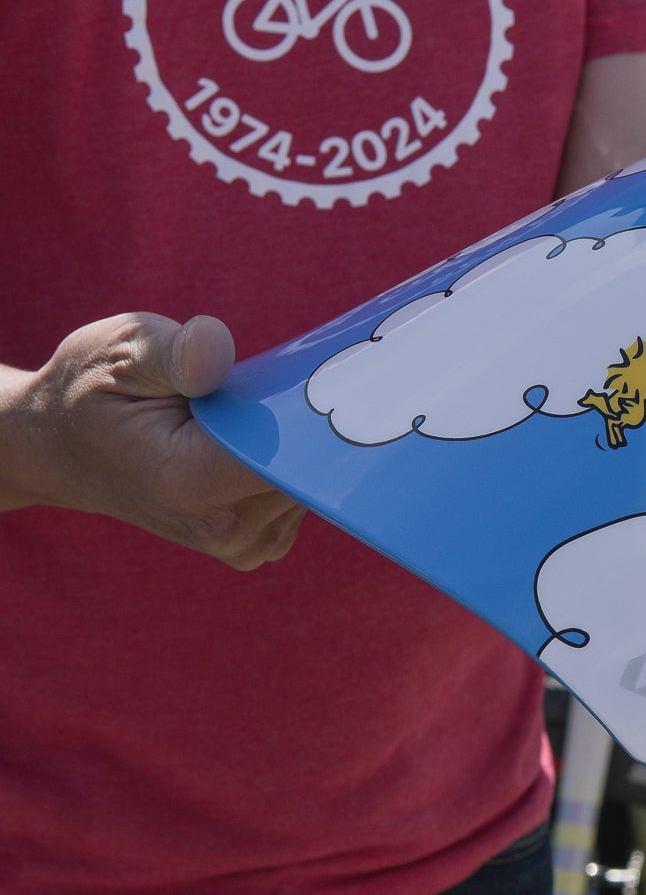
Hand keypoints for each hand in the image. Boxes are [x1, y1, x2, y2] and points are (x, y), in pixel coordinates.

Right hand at [7, 313, 305, 568]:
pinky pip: (306, 498)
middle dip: (312, 424)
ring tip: (255, 411)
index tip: (336, 379)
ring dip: (302, 444)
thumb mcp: (123, 350)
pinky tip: (259, 439)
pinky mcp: (257, 543)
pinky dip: (294, 465)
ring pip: (316, 484)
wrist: (60, 448)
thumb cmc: (94, 390)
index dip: (318, 415)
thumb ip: (177, 352)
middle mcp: (224, 528)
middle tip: (289, 381)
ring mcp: (243, 544)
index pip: (293, 457)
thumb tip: (216, 350)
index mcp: (191, 483)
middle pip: (312, 471)